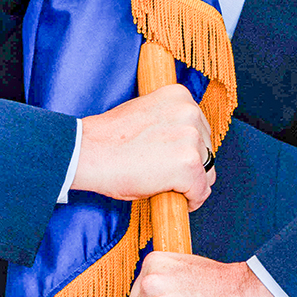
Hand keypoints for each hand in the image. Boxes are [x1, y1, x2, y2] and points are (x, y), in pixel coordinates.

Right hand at [73, 84, 213, 209]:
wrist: (89, 152)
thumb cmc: (110, 138)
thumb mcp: (145, 114)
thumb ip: (168, 122)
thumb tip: (182, 143)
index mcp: (180, 96)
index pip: (200, 129)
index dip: (189, 150)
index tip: (175, 161)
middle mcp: (189, 112)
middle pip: (207, 150)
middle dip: (192, 167)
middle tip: (167, 176)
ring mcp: (190, 138)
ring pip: (207, 173)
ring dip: (191, 184)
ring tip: (167, 187)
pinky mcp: (188, 164)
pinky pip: (200, 191)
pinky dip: (191, 201)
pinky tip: (174, 200)